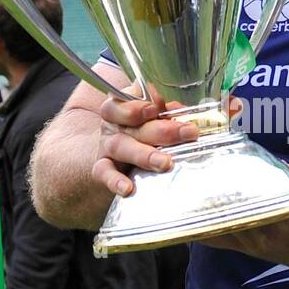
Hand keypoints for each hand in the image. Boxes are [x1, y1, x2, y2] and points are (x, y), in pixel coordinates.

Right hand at [90, 83, 199, 199]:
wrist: (116, 154)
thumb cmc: (143, 130)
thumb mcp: (155, 116)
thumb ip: (169, 112)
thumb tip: (185, 113)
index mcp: (124, 105)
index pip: (127, 99)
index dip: (140, 104)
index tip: (157, 109)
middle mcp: (113, 123)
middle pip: (134, 125)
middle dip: (162, 130)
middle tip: (187, 133)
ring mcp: (106, 145)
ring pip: (121, 146)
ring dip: (145, 154)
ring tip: (166, 163)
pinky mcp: (101, 167)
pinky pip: (104, 173)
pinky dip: (115, 181)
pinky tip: (128, 189)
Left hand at [201, 168, 288, 288]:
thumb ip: (287, 171)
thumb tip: (259, 155)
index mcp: (279, 216)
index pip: (240, 199)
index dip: (222, 184)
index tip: (209, 167)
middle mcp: (262, 234)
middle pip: (223, 213)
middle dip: (207, 195)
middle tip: (192, 174)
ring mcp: (254, 246)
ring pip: (218, 227)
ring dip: (204, 210)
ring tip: (189, 189)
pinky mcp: (251, 252)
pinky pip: (221, 241)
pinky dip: (206, 228)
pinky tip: (193, 214)